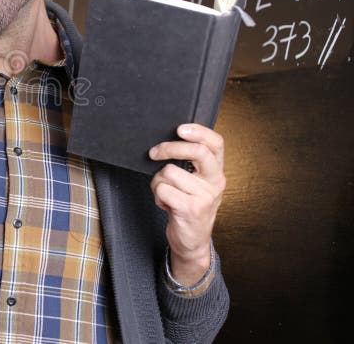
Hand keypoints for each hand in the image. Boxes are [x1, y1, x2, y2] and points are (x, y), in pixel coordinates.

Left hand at [148, 123, 225, 285]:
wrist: (192, 241)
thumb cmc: (189, 206)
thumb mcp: (196, 184)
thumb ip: (190, 164)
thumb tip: (167, 142)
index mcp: (216, 172)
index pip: (216, 143)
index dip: (199, 131)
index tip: (180, 128)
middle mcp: (215, 183)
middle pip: (197, 152)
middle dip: (170, 148)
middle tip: (154, 152)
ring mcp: (205, 197)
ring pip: (169, 173)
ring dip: (159, 182)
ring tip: (166, 194)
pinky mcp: (191, 209)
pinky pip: (163, 190)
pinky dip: (157, 196)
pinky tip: (166, 204)